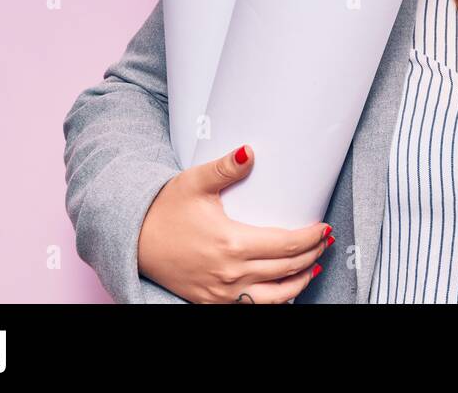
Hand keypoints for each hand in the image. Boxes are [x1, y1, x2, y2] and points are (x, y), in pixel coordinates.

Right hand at [137, 143, 333, 302]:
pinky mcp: (211, 302)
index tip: (324, 228)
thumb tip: (250, 150)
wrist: (133, 240)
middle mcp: (230, 274)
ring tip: (314, 266)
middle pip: (287, 270)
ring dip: (300, 282)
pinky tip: (284, 288)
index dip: (311, 237)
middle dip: (312, 255)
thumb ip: (226, 167)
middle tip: (324, 241)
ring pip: (275, 298)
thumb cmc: (163, 211)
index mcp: (232, 244)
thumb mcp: (194, 182)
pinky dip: (275, 300)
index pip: (287, 245)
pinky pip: (252, 308)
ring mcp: (221, 293)